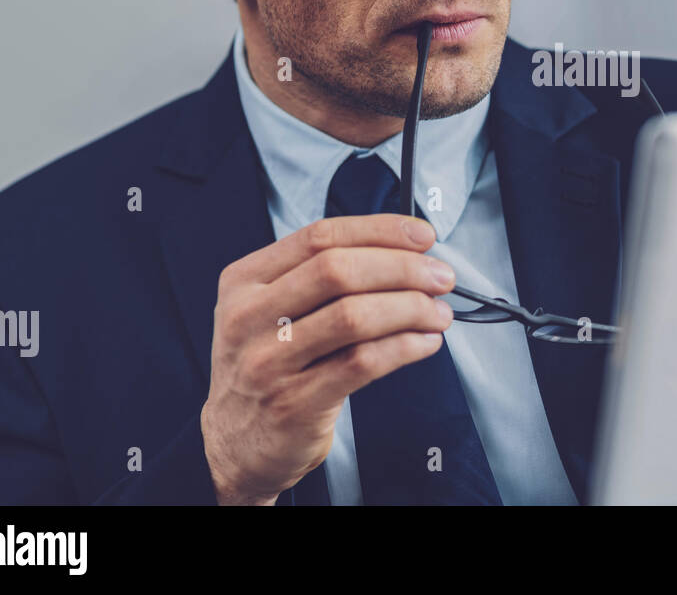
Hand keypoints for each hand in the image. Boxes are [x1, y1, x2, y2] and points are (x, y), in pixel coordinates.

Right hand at [200, 214, 455, 504]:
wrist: (236, 445)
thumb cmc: (267, 369)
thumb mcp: (269, 312)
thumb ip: (320, 278)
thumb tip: (405, 253)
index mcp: (245, 281)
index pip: (320, 237)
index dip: (379, 231)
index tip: (421, 236)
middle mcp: (248, 317)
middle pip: (338, 271)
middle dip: (403, 268)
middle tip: (440, 277)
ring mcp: (267, 362)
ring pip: (353, 316)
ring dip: (410, 308)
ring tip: (438, 313)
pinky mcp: (293, 404)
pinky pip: (362, 363)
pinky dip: (404, 347)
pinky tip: (424, 343)